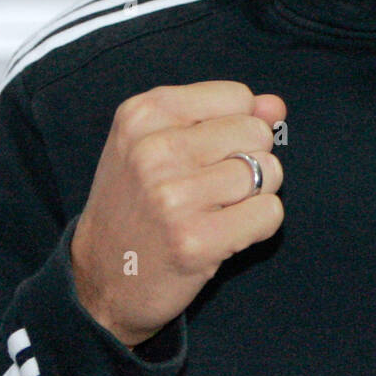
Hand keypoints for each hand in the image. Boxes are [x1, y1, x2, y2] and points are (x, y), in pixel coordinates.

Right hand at [71, 82, 285, 347]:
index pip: (238, 97)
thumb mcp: (161, 143)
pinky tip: (224, 235)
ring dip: (253, 195)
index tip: (203, 155)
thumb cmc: (138, 204)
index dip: (236, 127)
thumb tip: (276, 106)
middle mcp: (154, 150)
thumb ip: (223, 115)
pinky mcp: (195, 241)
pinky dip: (258, 226)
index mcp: (143, 114)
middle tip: (209, 189)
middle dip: (248, 160)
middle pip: (256, 133)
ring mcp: (173, 196)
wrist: (99, 278)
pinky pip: (269, 212)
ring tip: (214, 212)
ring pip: (267, 171)